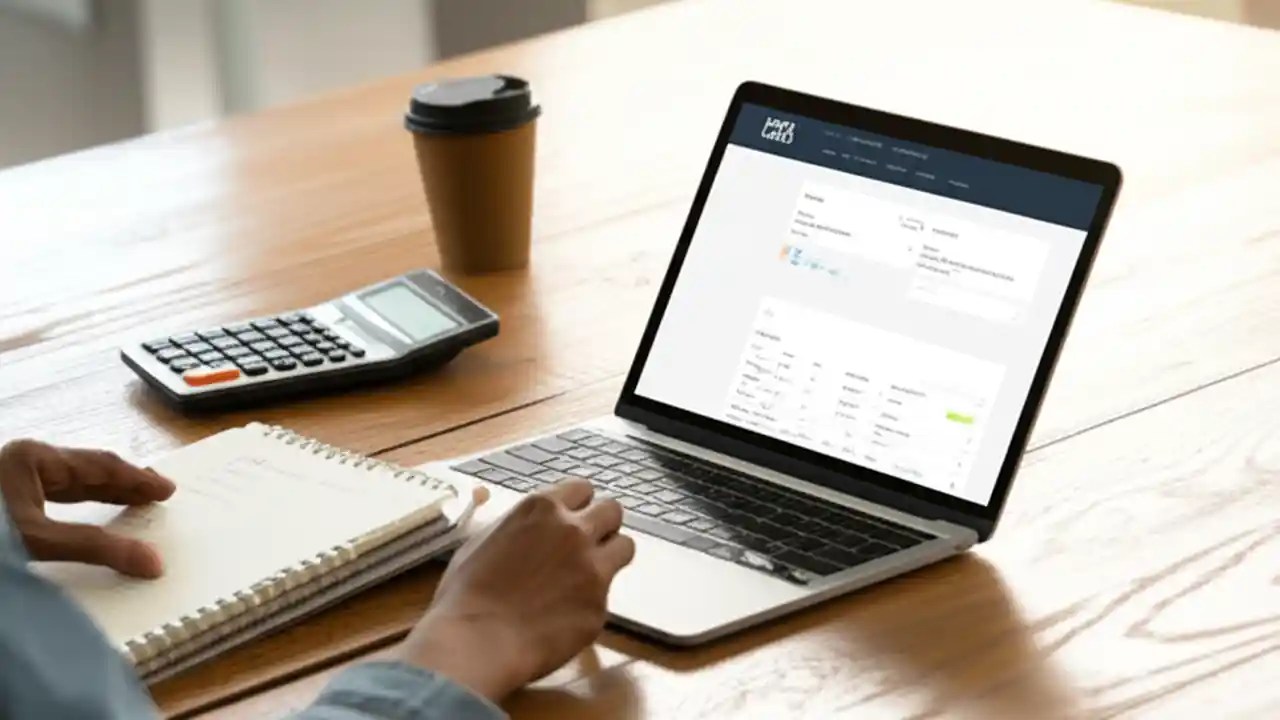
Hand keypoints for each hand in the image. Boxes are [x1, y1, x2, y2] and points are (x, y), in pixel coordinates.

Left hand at [0, 439, 175, 577]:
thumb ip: (94, 548)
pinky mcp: (5, 496)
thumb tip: (152, 562)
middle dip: (124, 484)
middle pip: (86, 469)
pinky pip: (53, 493)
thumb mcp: (38, 540)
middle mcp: (25, 460)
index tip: (166, 489)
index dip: (137, 478)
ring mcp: (13, 476)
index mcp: (34, 457)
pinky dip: (79, 502)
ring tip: (134, 500)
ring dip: (104, 493)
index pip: (100, 465)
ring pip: (70, 482)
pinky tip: (91, 510)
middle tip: (157, 494)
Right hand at [396, 478, 635, 701]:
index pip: (582, 488)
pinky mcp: (599, 605)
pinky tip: (567, 614)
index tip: (573, 518)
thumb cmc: (466, 594)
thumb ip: (519, 526)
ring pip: (625, 546)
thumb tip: (531, 528)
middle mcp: (574, 531)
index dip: (578, 505)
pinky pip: (608, 595)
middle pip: (612, 510)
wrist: (476, 642)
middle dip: (602, 524)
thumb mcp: (484, 539)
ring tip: (589, 574)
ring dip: (610, 556)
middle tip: (588, 543)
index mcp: (542, 509)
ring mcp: (592, 568)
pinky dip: (591, 601)